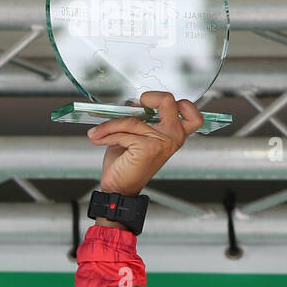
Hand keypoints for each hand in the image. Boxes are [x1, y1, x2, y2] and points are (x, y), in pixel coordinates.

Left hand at [88, 91, 205, 196]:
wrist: (119, 189)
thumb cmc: (128, 166)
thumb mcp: (135, 137)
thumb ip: (138, 120)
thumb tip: (129, 104)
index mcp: (173, 134)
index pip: (187, 110)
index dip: (166, 99)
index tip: (147, 101)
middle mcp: (173, 138)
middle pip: (168, 101)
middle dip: (149, 97)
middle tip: (136, 103)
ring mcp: (162, 142)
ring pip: (133, 121)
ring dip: (110, 126)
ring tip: (98, 132)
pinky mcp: (148, 148)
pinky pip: (123, 133)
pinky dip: (106, 135)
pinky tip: (99, 139)